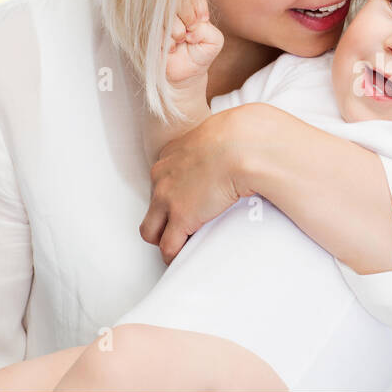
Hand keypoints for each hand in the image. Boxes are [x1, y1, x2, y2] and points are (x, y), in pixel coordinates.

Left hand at [140, 106, 257, 263]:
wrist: (241, 146)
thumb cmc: (240, 137)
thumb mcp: (221, 134)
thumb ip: (219, 142)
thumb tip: (238, 143)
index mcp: (171, 155)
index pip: (161, 180)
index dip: (173, 194)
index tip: (187, 200)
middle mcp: (162, 177)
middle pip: (152, 205)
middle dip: (163, 217)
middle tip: (181, 224)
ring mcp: (168, 200)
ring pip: (150, 230)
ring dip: (163, 239)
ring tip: (179, 246)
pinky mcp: (181, 219)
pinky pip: (168, 246)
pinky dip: (174, 255)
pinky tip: (183, 258)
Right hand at [164, 0, 222, 85]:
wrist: (186, 72)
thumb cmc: (201, 53)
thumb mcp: (214, 42)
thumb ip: (208, 31)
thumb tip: (192, 29)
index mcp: (192, 7)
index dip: (198, 11)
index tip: (202, 22)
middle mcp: (175, 10)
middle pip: (178, 2)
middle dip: (188, 20)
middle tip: (189, 34)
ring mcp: (160, 20)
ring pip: (167, 16)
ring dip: (177, 32)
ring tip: (180, 41)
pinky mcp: (150, 32)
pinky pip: (156, 32)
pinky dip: (167, 42)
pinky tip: (171, 49)